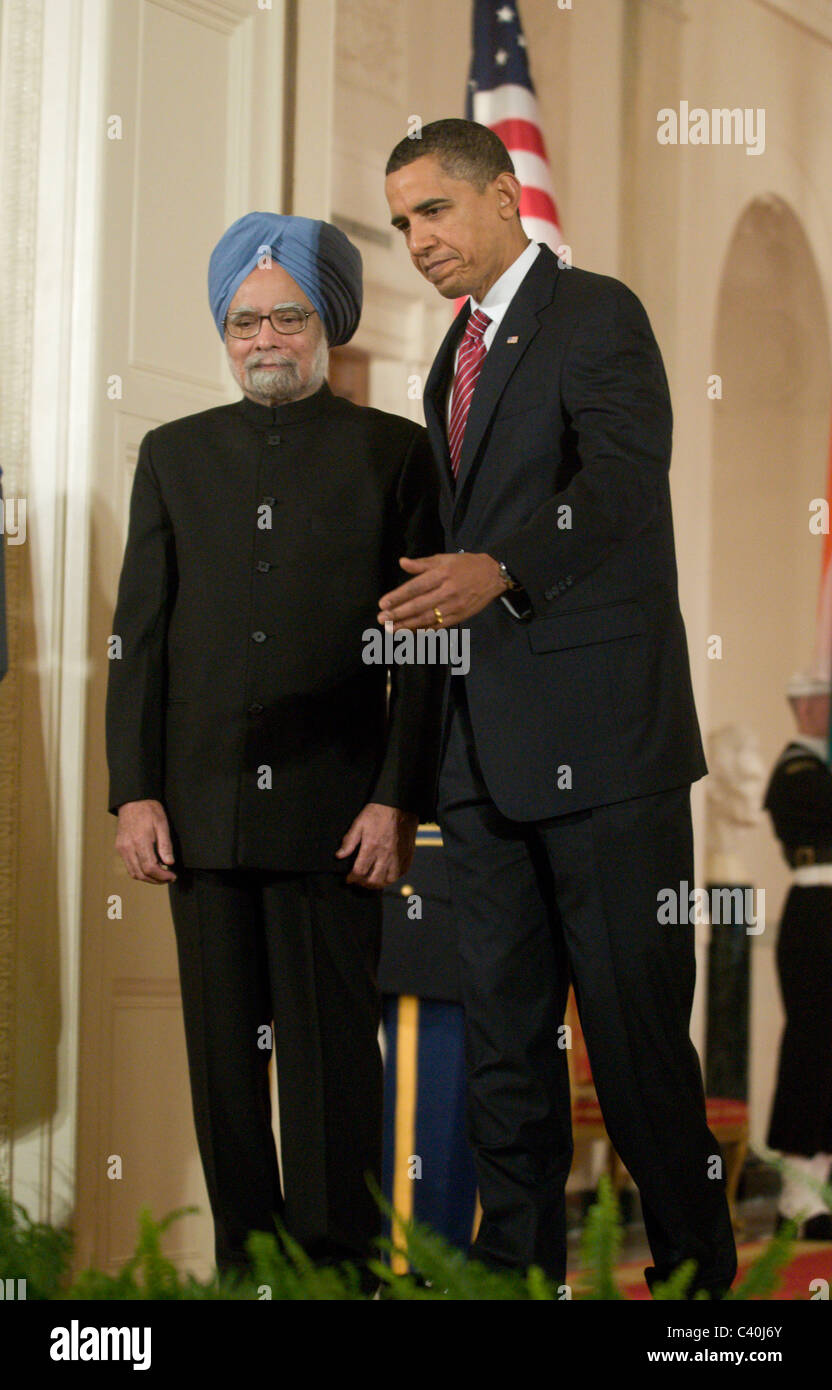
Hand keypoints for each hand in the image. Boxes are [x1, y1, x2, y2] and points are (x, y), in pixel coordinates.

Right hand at [115, 799, 176, 882]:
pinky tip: (150, 867)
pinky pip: (129, 866)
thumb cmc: (149, 810)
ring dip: (147, 878)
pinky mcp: (119, 848)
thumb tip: (169, 863)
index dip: (162, 876)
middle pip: (141, 874)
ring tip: (160, 875)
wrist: (133, 800)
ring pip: (133, 873)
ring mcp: (122, 848)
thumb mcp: (162, 824)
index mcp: (140, 841)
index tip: (172, 876)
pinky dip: (139, 871)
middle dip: (156, 880)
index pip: (150, 868)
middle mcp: (128, 847)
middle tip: (168, 878)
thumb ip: (165, 845)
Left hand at [335, 803, 418, 887]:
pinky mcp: (407, 854)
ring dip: (379, 883)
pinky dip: (393, 876)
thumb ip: (349, 841)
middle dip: (364, 883)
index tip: (349, 878)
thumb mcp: (359, 823)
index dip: (352, 878)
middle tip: (360, 880)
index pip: (360, 871)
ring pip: (389, 879)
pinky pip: (401, 872)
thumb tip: (339, 856)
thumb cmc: (377, 812)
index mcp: (372, 846)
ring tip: (373, 879)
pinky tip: (387, 873)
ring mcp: (398, 855)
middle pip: (374, 880)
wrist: (399, 804)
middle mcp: (386, 854)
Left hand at [377, 553, 504, 630]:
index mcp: (441, 574)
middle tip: (381, 619)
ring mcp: (454, 606)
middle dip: (398, 614)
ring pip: (427, 619)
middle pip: (418, 605)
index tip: (383, 603)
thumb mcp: (444, 558)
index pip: (415, 587)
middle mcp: (447, 591)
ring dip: (407, 626)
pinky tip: (411, 633)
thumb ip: (422, 564)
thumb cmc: (466, 565)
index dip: (398, 596)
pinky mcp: (460, 617)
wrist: (493, 575)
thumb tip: (402, 563)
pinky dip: (424, 631)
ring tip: (391, 630)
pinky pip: (439, 626)